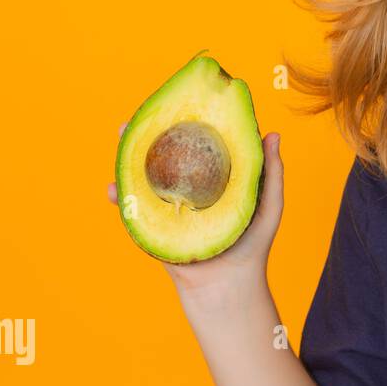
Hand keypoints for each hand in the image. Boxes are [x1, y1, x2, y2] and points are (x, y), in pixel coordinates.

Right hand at [108, 121, 284, 295]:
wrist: (230, 284)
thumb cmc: (253, 244)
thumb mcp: (268, 203)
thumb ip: (270, 171)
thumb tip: (272, 134)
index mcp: (214, 178)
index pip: (199, 145)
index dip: (190, 123)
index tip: (184, 101)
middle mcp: (189, 188)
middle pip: (166, 154)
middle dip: (152, 134)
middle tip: (141, 114)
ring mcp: (170, 206)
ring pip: (145, 176)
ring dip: (130, 156)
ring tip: (122, 136)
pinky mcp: (156, 226)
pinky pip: (134, 209)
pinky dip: (121, 199)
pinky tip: (114, 187)